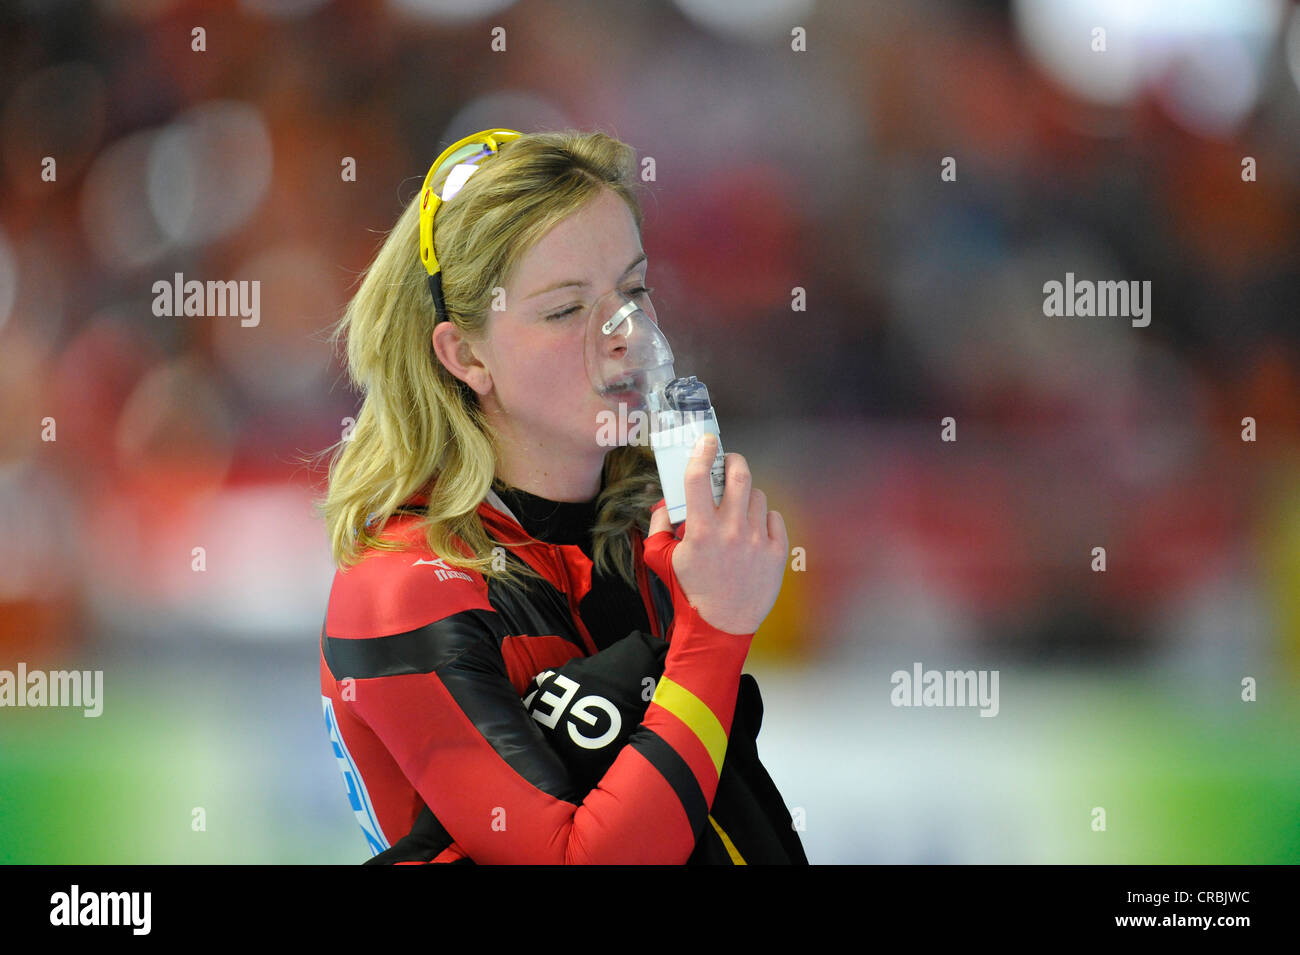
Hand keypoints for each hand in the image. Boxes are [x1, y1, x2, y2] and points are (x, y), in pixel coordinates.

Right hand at [644, 434, 787, 634]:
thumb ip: (659, 526)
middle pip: (739, 476)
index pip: (699, 478)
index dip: (702, 452)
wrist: (721, 625)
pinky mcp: (776, 552)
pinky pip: (774, 518)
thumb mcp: (662, 559)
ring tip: (738, 508)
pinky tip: (753, 530)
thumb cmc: (690, 591)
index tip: (706, 442)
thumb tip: (665, 503)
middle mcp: (731, 531)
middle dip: (734, 461)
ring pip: (757, 496)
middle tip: (729, 462)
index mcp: (701, 531)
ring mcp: (757, 541)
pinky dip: (763, 519)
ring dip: (746, 495)